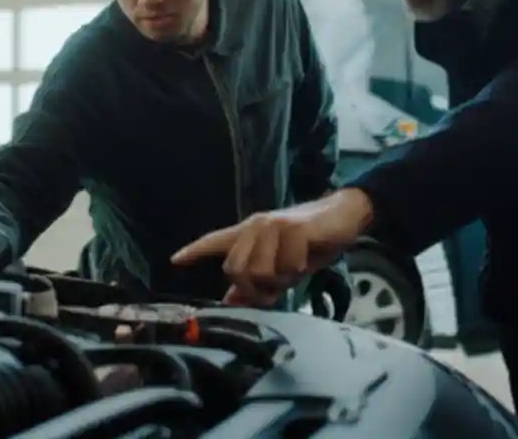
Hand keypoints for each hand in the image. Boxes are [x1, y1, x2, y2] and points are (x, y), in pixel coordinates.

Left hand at [170, 188, 373, 306]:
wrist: (342, 217)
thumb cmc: (309, 244)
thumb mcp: (280, 267)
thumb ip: (255, 282)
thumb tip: (232, 300)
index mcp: (249, 234)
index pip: (216, 241)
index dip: (195, 251)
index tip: (175, 260)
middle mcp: (254, 226)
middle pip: (235, 270)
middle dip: (255, 289)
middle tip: (274, 289)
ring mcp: (272, 225)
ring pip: (260, 272)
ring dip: (280, 281)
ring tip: (293, 270)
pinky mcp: (292, 228)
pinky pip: (287, 266)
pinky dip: (298, 270)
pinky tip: (306, 257)